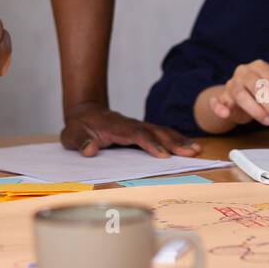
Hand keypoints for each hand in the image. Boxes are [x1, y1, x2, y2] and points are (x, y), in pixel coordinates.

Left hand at [60, 103, 200, 157]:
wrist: (86, 113)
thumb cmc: (79, 127)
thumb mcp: (71, 135)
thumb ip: (79, 141)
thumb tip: (90, 148)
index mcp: (116, 127)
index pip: (137, 135)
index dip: (151, 144)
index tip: (163, 155)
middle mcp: (132, 125)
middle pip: (156, 131)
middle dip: (174, 142)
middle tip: (191, 152)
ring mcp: (139, 126)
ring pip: (162, 131)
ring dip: (180, 140)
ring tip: (197, 150)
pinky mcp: (143, 131)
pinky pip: (162, 134)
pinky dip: (177, 139)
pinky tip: (190, 146)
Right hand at [205, 60, 268, 127]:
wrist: (234, 98)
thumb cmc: (257, 95)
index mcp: (260, 67)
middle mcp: (244, 72)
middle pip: (257, 86)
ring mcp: (230, 84)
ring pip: (241, 95)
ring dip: (256, 110)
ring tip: (268, 121)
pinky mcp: (220, 97)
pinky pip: (217, 101)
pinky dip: (220, 107)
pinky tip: (226, 113)